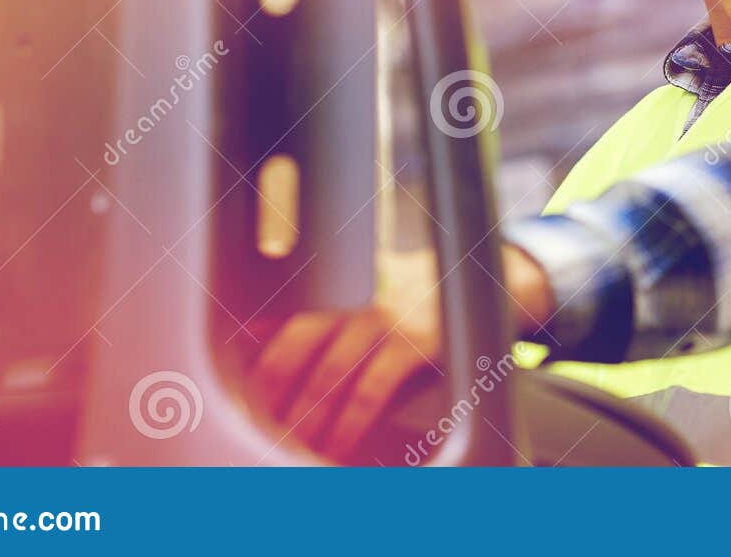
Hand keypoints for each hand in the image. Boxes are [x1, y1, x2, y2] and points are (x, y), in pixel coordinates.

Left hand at [247, 245, 550, 462]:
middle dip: (277, 389)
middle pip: (302, 342)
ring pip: (333, 371)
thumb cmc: (416, 306)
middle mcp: (361, 303)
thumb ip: (322, 321)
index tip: (248, 394)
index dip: (265, 362)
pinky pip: (371, 388)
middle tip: (264, 425)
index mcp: (346, 296)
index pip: (290, 323)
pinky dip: (349, 422)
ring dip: (310, 414)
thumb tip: (261, 339)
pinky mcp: (415, 344)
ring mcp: (388, 321)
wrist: (482, 284)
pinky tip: (338, 444)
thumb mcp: (369, 303)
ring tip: (296, 446)